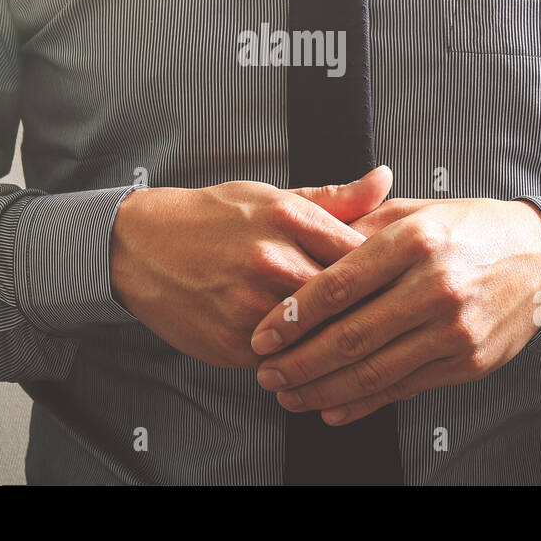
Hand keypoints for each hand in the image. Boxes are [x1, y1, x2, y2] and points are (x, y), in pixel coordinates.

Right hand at [109, 167, 392, 368]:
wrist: (138, 247)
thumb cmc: (211, 218)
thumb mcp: (270, 196)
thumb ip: (334, 198)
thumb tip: (384, 178)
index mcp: (287, 217)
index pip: (363, 251)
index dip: (389, 270)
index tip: (401, 281)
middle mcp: (271, 259)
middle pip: (348, 299)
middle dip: (374, 312)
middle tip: (396, 321)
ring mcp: (251, 304)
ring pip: (319, 337)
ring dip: (341, 345)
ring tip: (364, 347)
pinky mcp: (232, 342)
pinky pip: (284, 360)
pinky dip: (303, 361)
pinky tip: (316, 359)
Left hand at [248, 197, 540, 423]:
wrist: (540, 256)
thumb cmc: (467, 230)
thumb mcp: (412, 210)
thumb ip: (356, 227)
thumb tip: (299, 247)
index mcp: (414, 241)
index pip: (339, 285)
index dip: (293, 316)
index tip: (263, 333)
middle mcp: (435, 286)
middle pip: (352, 336)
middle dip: (299, 361)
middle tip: (266, 372)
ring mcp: (454, 329)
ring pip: (375, 371)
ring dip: (323, 390)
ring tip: (289, 394)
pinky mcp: (468, 362)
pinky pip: (404, 388)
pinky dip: (363, 403)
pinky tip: (332, 407)